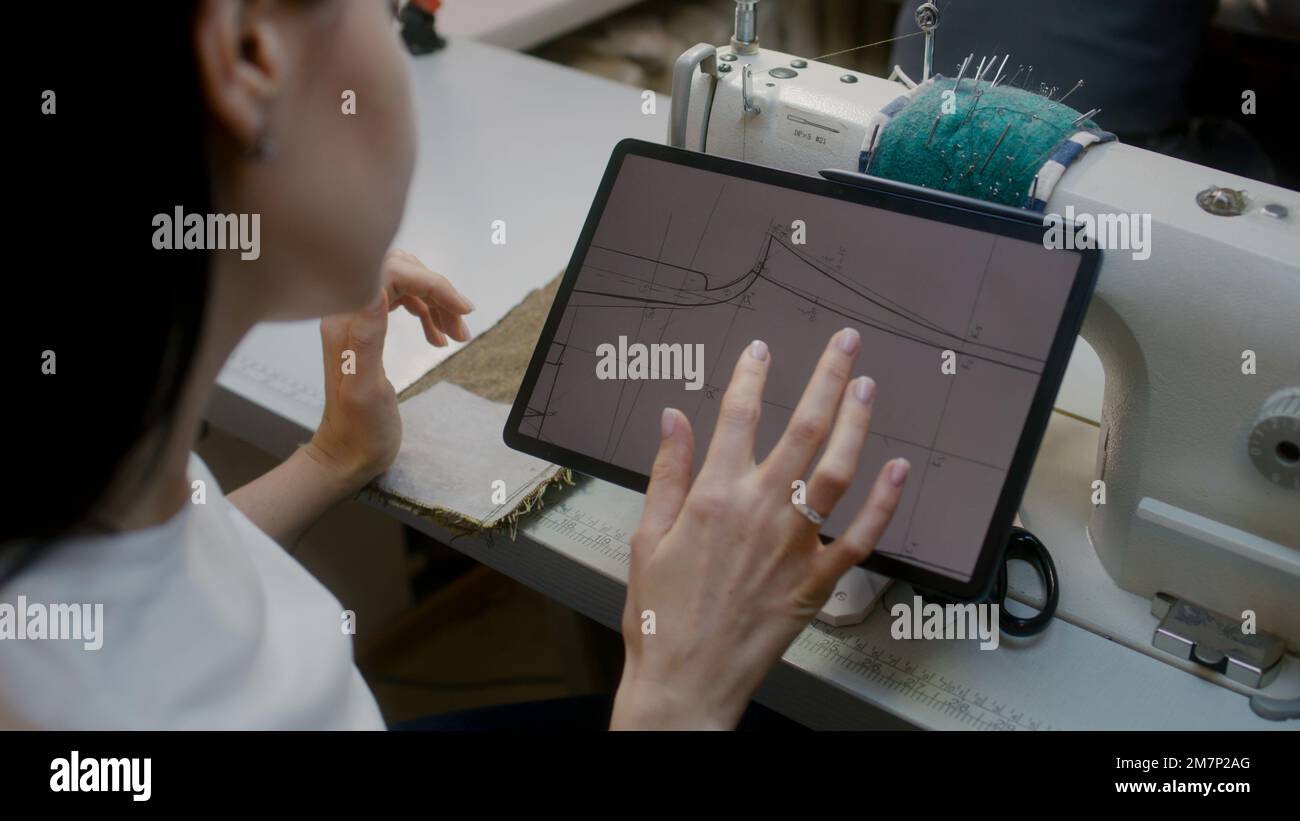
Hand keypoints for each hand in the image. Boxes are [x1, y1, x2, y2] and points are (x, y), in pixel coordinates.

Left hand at [307, 249, 474, 488]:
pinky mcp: (370, 331)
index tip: (460, 309)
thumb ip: (367, 338)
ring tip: (458, 334)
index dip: (431, 283)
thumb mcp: (365, 388)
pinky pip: (403, 304)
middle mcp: (349, 312)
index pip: (391, 273)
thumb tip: (377, 289)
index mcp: (345, 321)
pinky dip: (428, 314)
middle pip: (399, 272)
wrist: (347, 453)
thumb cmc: (357, 430)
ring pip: (405, 286)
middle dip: (436, 290)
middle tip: (462, 320)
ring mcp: (359, 320)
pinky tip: (439, 337)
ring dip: (436, 303)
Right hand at [611, 329, 908, 729]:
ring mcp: (794, 544)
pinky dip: (884, 502)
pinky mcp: (817, 580)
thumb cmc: (660, 615)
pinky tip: (899, 469)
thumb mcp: (645, 537)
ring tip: (869, 387)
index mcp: (713, 496)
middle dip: (827, 378)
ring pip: (837, 470)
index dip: (751, 375)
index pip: (737, 417)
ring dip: (857, 423)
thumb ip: (667, 473)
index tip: (762, 349)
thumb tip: (673, 418)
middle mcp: (760, 510)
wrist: (686, 680)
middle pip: (803, 429)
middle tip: (846, 344)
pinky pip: (860, 535)